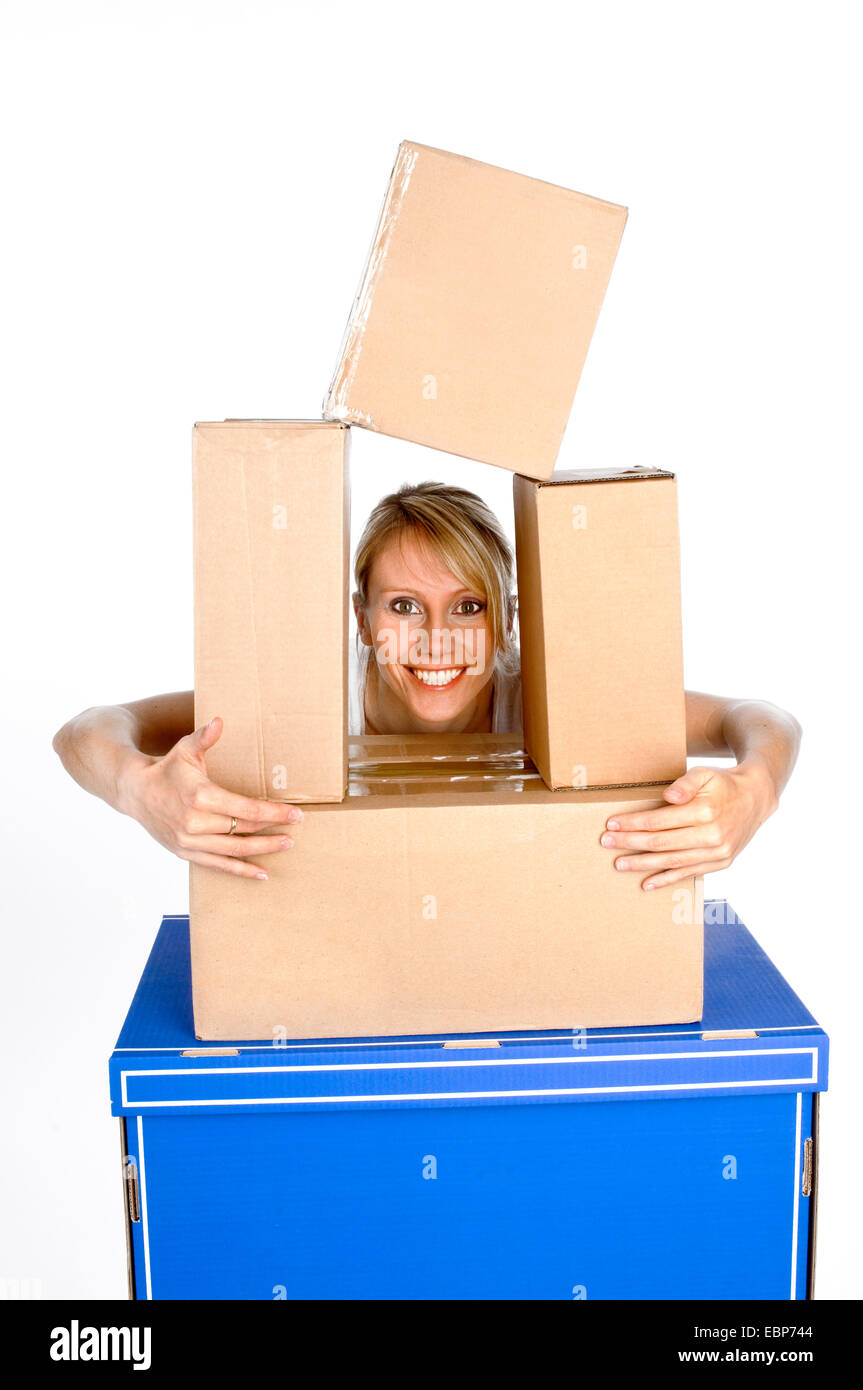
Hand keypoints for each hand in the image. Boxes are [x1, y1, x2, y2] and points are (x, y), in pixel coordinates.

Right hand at [118, 716, 301, 878]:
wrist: (135, 793)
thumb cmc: (166, 769)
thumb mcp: (185, 750)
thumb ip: (204, 737)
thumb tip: (219, 721)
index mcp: (200, 796)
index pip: (246, 808)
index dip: (273, 813)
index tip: (295, 814)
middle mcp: (195, 822)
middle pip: (243, 829)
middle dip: (273, 829)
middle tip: (296, 828)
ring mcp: (190, 841)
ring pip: (234, 850)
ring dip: (263, 850)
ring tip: (285, 845)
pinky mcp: (185, 853)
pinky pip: (218, 865)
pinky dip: (241, 870)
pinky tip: (262, 874)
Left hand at [599, 760, 778, 889]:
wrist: (755, 798)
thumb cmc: (723, 783)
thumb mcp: (705, 773)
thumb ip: (685, 784)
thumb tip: (667, 797)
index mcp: (705, 811)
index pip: (659, 821)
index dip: (633, 823)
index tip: (612, 823)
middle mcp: (712, 836)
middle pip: (661, 843)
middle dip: (630, 843)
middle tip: (606, 842)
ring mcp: (717, 853)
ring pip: (672, 862)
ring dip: (643, 865)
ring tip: (619, 864)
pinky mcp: (721, 863)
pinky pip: (689, 873)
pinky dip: (667, 880)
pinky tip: (647, 883)